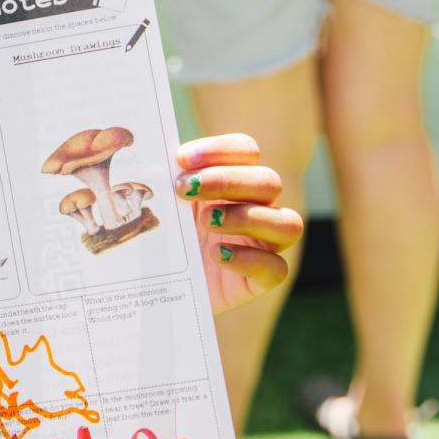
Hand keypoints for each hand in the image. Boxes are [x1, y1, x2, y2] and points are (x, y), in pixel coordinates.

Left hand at [174, 134, 300, 315]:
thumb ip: (161, 183)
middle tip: (185, 189)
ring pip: (288, 222)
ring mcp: (264, 245)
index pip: (246, 151)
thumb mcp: (164, 206)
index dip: (219, 150)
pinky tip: (217, 254)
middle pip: (269, 181)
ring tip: (206, 221)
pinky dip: (248, 259)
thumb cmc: (168, 237)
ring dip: (245, 216)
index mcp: (234, 180)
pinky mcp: (260, 280)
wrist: (162, 288)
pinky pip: (276, 269)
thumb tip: (150, 167)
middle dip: (226, 180)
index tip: (181, 159)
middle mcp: (257, 207)